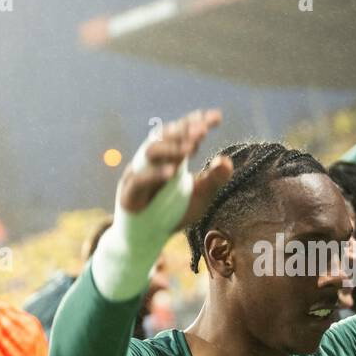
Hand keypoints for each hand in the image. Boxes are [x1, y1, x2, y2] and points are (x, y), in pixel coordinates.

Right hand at [119, 109, 230, 228]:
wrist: (147, 239)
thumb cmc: (172, 213)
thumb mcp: (200, 197)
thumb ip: (213, 180)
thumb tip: (226, 161)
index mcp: (169, 157)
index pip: (181, 132)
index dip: (196, 121)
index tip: (216, 117)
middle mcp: (152, 161)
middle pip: (164, 135)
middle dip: (184, 130)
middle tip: (203, 131)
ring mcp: (138, 174)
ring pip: (149, 151)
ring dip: (171, 148)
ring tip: (191, 149)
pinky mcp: (129, 193)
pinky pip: (140, 179)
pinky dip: (156, 174)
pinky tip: (173, 172)